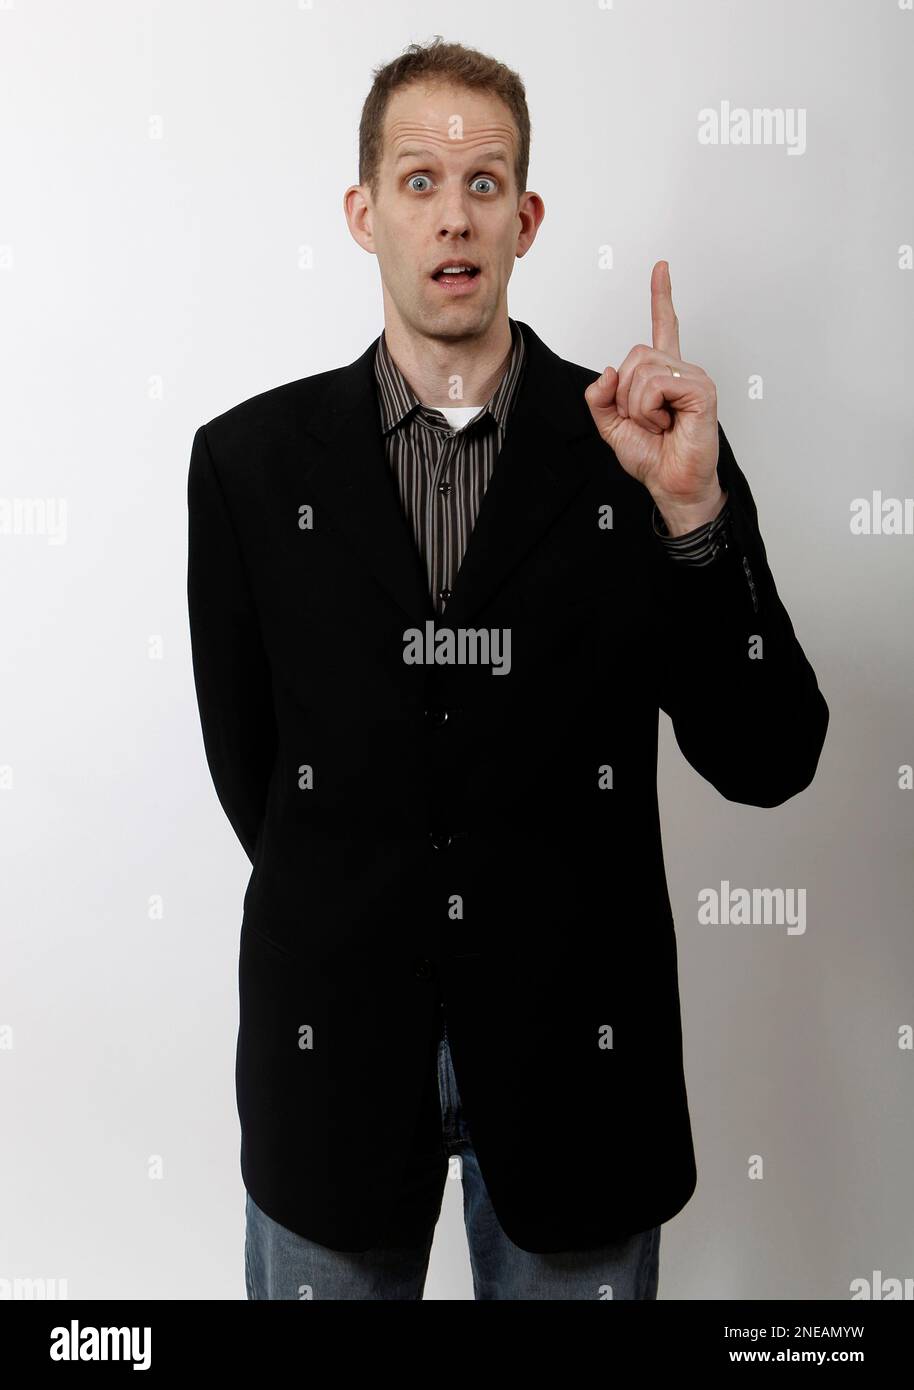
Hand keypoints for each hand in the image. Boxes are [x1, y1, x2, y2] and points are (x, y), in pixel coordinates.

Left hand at [584, 261, 723, 533]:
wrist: (671, 485)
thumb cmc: (652, 457)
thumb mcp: (611, 427)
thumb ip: (599, 398)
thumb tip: (607, 371)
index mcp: (662, 375)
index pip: (664, 327)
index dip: (661, 297)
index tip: (661, 267)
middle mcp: (681, 370)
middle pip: (636, 355)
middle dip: (625, 394)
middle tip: (645, 421)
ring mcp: (693, 378)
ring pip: (642, 370)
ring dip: (637, 406)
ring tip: (657, 425)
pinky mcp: (701, 390)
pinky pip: (657, 385)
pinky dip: (649, 409)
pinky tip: (667, 423)